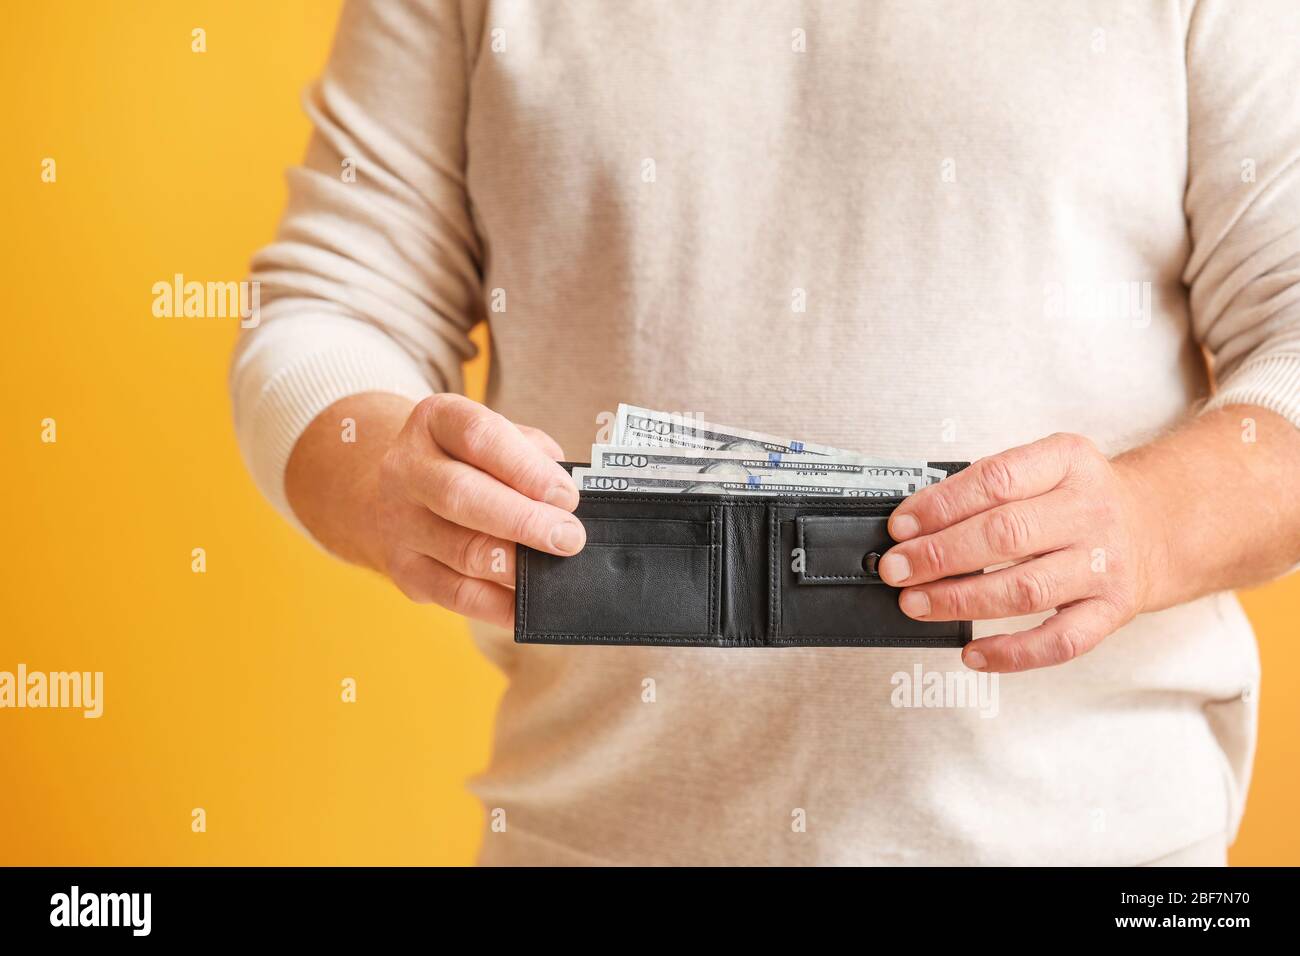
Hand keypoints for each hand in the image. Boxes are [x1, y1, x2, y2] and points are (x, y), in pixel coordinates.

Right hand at [370, 393, 583, 627]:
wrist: (405, 490)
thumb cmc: (473, 461)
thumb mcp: (501, 438)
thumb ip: (533, 457)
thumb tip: (565, 500)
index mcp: (436, 421)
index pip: (479, 437)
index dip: (528, 469)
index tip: (567, 495)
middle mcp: (406, 468)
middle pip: (461, 496)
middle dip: (524, 521)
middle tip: (569, 538)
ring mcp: (399, 522)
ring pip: (461, 551)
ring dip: (516, 565)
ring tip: (554, 567)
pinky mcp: (404, 569)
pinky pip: (456, 594)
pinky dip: (498, 604)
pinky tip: (528, 603)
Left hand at [878, 433, 1163, 672]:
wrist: (1153, 526)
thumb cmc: (1077, 498)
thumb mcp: (1043, 467)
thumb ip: (986, 487)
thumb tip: (915, 525)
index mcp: (1068, 461)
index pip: (996, 480)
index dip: (941, 506)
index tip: (900, 526)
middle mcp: (1091, 511)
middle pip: (1005, 536)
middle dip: (939, 556)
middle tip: (897, 569)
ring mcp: (1105, 564)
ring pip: (1025, 590)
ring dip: (961, 601)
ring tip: (917, 603)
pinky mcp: (1112, 610)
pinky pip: (1059, 641)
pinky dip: (1012, 653)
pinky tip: (972, 652)